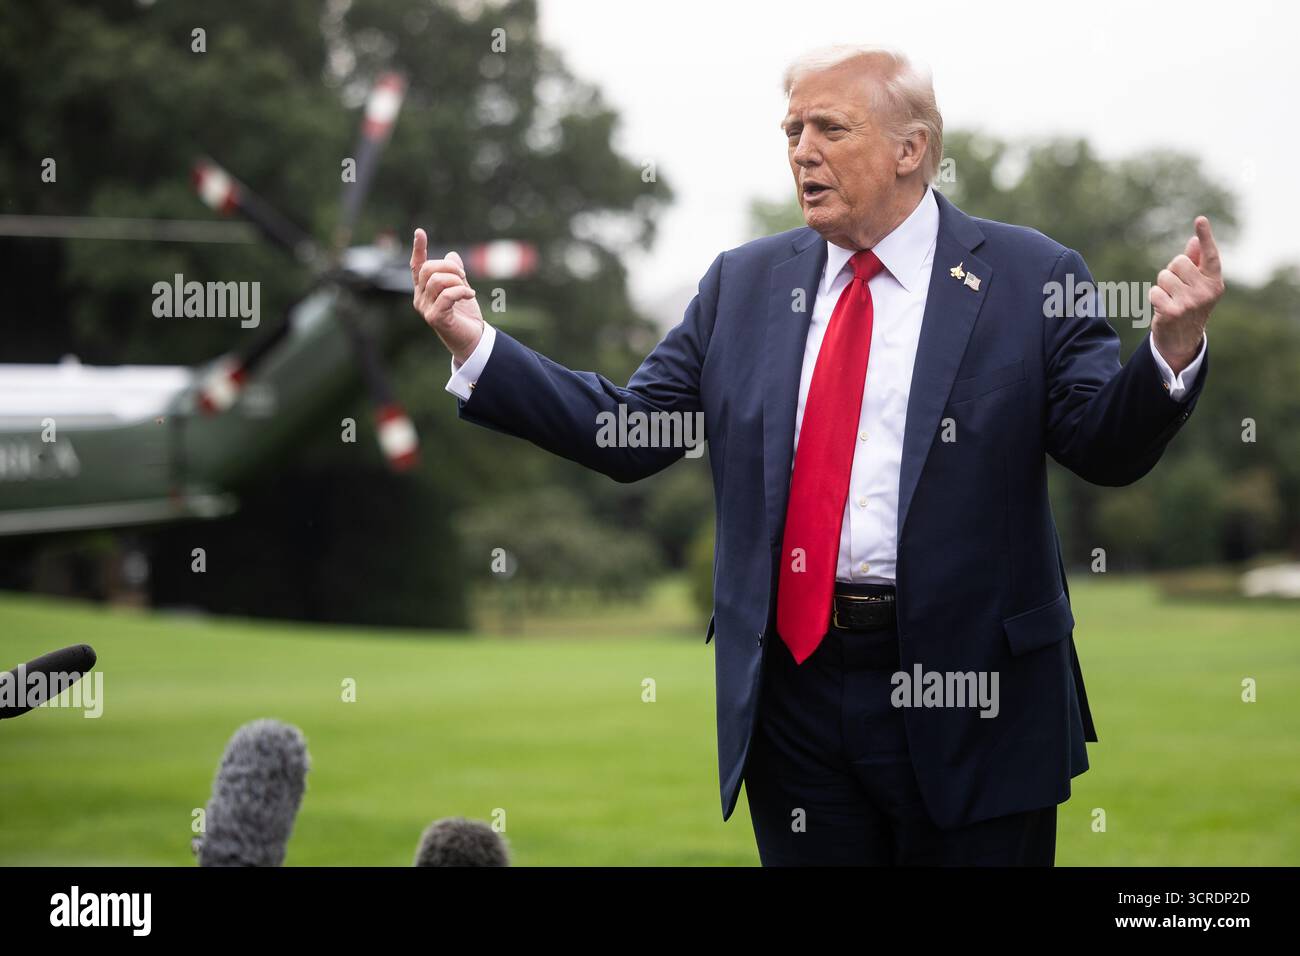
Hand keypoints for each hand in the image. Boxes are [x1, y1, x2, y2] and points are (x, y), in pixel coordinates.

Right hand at [410, 228, 484, 364]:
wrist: (472, 340)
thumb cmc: (465, 316)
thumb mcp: (462, 288)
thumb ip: (456, 273)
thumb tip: (452, 255)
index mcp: (424, 289)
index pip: (417, 266)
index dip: (419, 249)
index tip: (420, 232)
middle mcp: (420, 298)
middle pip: (429, 269)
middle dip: (449, 267)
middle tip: (463, 276)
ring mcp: (425, 308)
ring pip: (437, 280)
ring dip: (456, 281)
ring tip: (467, 289)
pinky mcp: (434, 317)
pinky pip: (447, 295)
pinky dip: (461, 291)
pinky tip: (470, 295)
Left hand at [1151, 216, 1223, 374]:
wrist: (1182, 338)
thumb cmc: (1189, 305)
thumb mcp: (1196, 285)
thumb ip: (1196, 263)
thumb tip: (1194, 241)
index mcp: (1214, 282)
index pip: (1210, 256)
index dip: (1205, 237)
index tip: (1200, 220)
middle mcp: (1206, 291)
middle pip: (1178, 262)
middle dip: (1172, 272)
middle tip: (1177, 288)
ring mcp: (1190, 302)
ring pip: (1164, 276)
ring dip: (1162, 286)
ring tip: (1170, 299)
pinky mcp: (1172, 312)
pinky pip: (1154, 291)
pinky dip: (1154, 297)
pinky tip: (1162, 308)